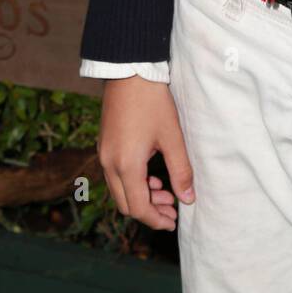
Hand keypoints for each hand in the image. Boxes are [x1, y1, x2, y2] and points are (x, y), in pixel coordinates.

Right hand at [98, 76, 194, 231]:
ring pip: (119, 190)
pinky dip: (132, 182)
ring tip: (166, 192)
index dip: (156, 219)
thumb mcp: (172, 137)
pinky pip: (115, 175)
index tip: (174, 222)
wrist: (130, 70)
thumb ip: (181, 171)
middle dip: (149, 211)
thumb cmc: (153, 102)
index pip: (138, 208)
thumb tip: (188, 199)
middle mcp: (108, 163)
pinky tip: (151, 176)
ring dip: (141, 196)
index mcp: (125, 165)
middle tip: (173, 209)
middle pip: (125, 203)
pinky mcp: (104, 144)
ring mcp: (103, 154)